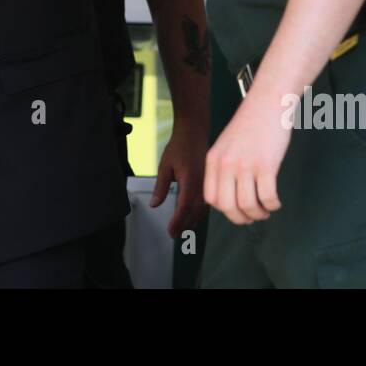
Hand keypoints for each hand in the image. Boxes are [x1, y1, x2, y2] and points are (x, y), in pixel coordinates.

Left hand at [152, 117, 208, 237]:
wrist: (195, 131)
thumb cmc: (179, 146)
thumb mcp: (165, 165)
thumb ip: (160, 186)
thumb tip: (155, 205)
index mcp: (190, 180)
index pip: (184, 207)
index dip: (178, 222)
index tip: (170, 231)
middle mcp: (202, 184)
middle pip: (195, 212)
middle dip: (184, 225)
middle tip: (173, 234)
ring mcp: (208, 183)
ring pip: (202, 209)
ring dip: (192, 221)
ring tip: (183, 229)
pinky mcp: (210, 182)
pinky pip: (206, 202)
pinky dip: (199, 212)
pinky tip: (194, 216)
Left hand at [203, 79, 290, 224]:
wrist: (267, 103)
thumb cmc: (251, 123)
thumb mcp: (226, 144)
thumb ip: (222, 167)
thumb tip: (227, 193)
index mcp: (214, 160)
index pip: (211, 198)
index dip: (224, 211)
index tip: (236, 211)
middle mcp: (226, 165)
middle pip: (228, 207)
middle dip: (241, 218)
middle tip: (253, 216)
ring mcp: (246, 166)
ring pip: (248, 205)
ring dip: (259, 214)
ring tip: (266, 210)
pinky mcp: (266, 165)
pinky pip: (268, 197)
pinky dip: (273, 205)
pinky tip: (276, 202)